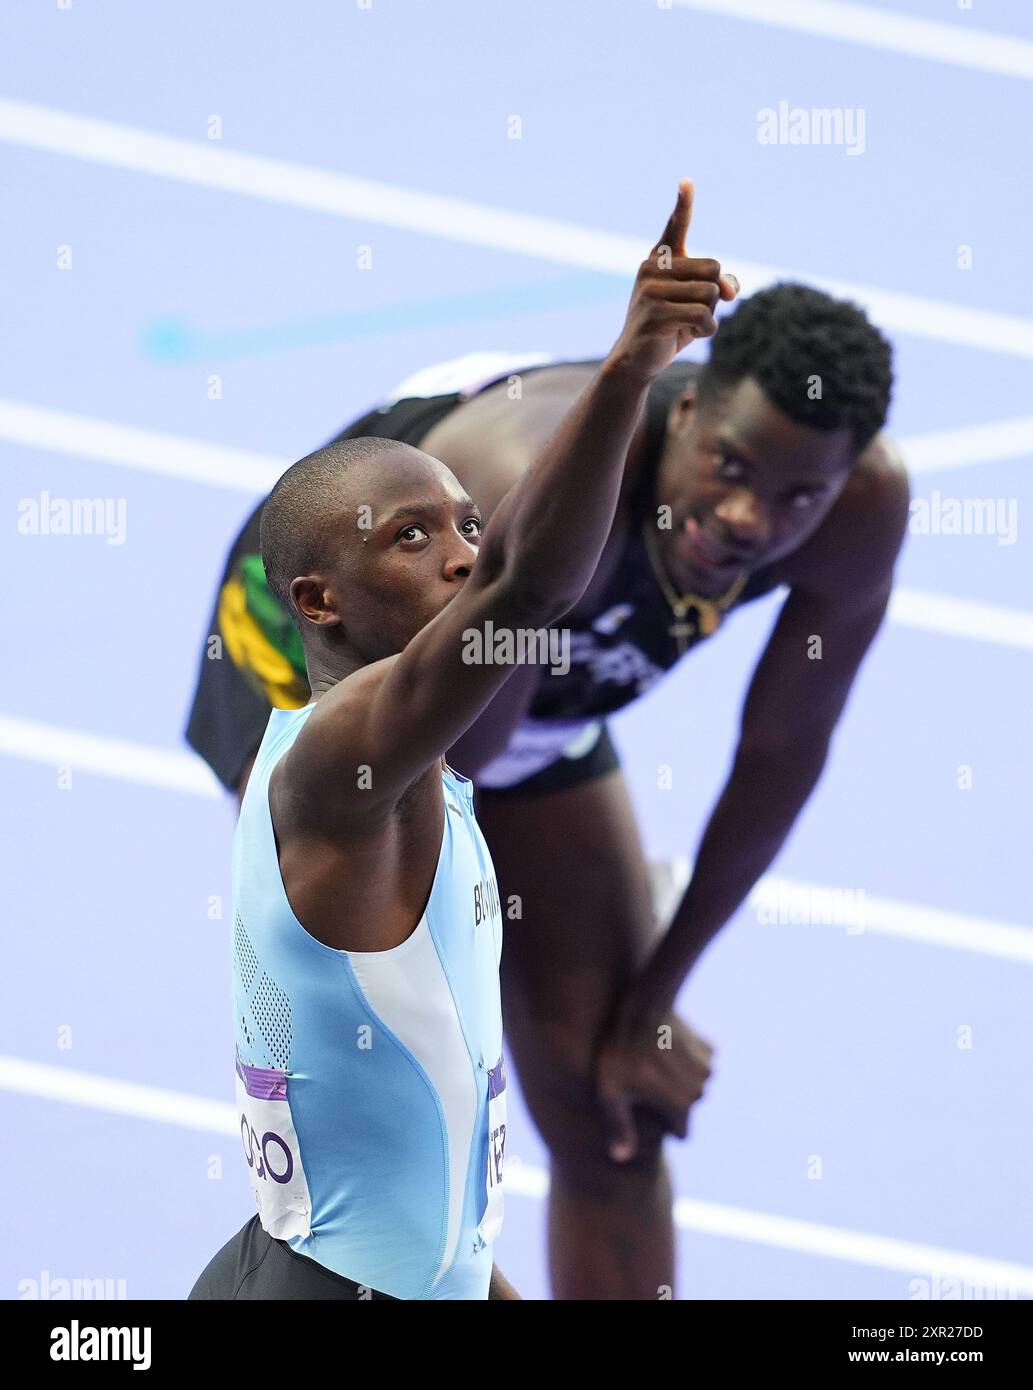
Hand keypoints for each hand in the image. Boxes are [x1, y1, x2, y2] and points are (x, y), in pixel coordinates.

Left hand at [595, 997, 714, 1162]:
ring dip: (680, 1079)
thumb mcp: (611, 1092)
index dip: (663, 1122)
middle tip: (646, 1079)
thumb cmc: (619, 1053)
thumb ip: (620, 1127)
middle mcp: (701, 1092)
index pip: (681, 1132)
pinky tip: (666, 1046)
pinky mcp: (709, 1049)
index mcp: (682, 1108)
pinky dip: (687, 1059)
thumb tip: (621, 1158)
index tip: (647, 1103)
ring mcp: (708, 1069)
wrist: (640, 1007)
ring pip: (694, 1086)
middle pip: (686, 1108)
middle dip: (671, 1099)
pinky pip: (699, 1064)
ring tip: (655, 1061)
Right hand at [604, 179, 738, 384]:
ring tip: (689, 325)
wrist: (636, 361)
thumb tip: (730, 290)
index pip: (676, 225)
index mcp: (660, 259)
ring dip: (711, 315)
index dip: (684, 203)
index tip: (686, 181)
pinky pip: (703, 315)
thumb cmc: (669, 327)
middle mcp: (652, 268)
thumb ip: (717, 286)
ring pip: (711, 293)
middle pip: (713, 268)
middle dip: (714, 295)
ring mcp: (651, 289)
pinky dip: (706, 329)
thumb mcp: (697, 303)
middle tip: (693, 312)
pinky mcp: (656, 312)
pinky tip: (690, 335)